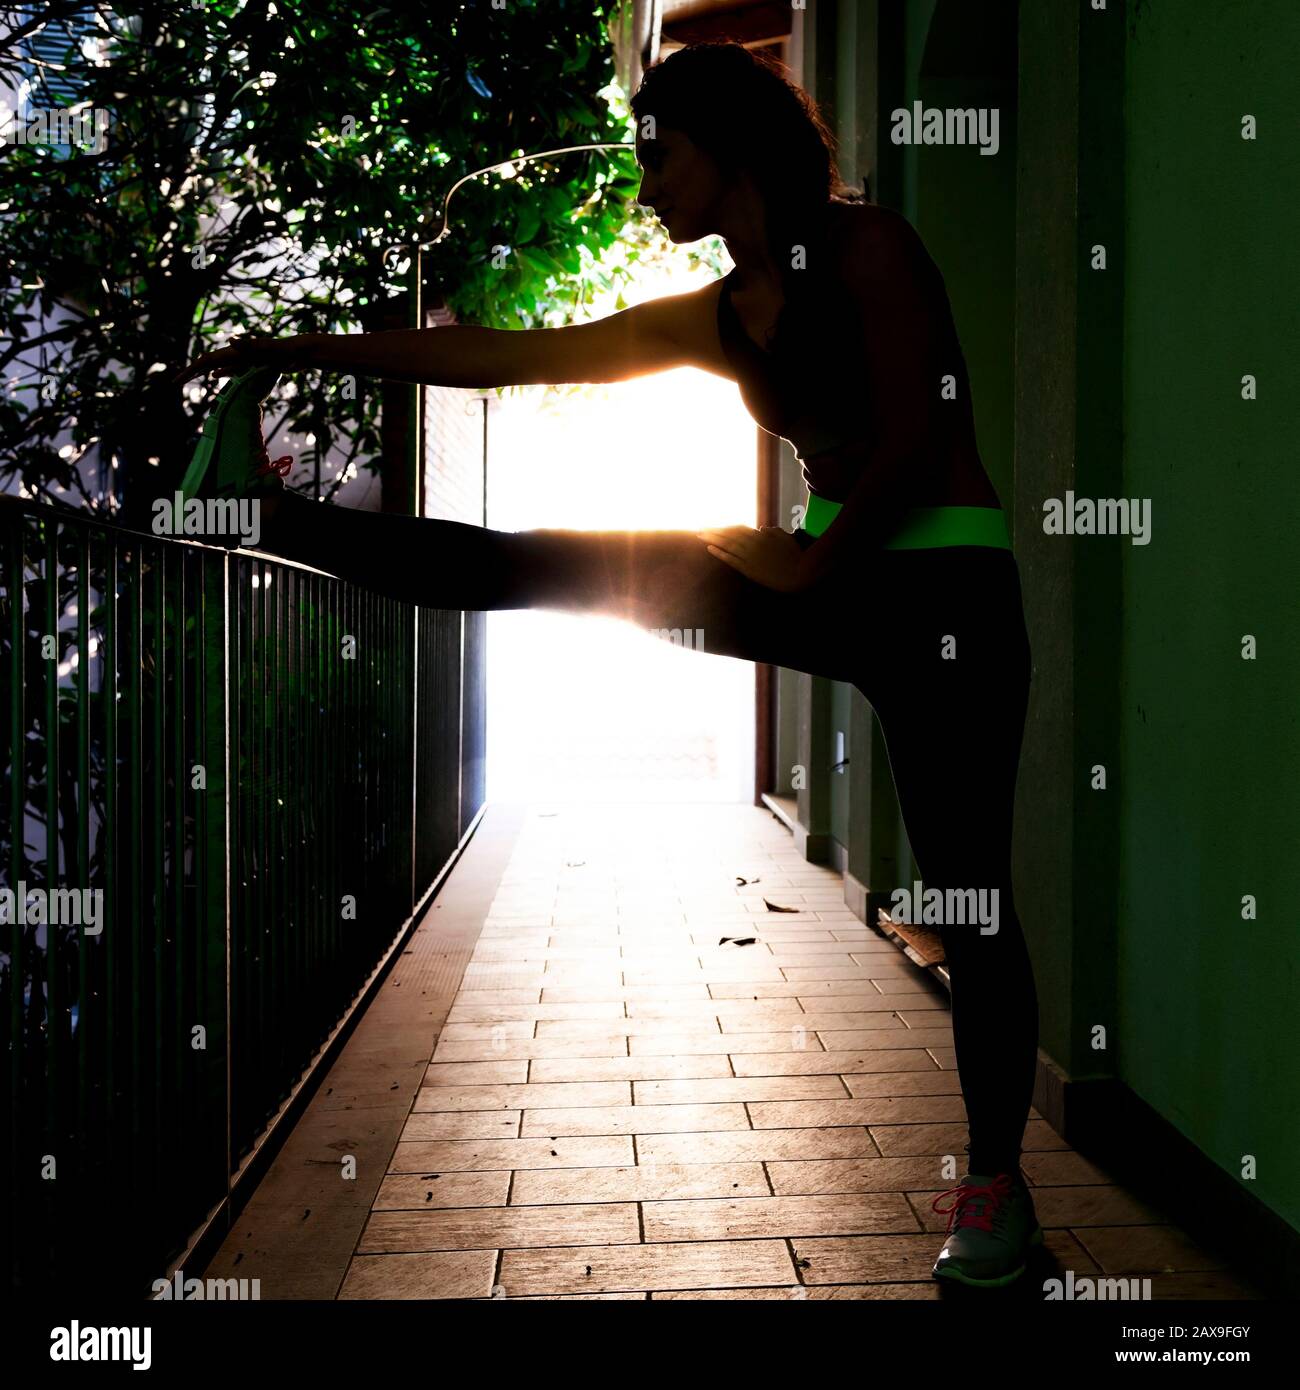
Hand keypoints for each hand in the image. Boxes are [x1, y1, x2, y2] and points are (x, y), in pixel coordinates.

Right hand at [169, 333, 313, 387]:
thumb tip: (231, 341)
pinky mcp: (252, 364)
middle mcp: (236, 354)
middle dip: (190, 373)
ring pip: (216, 366)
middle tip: (174, 383)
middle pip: (207, 363)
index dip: (190, 371)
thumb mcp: (268, 348)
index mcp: (236, 352)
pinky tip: (214, 377)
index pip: (206, 361)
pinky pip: (230, 369)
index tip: (177, 382)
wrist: (302, 352)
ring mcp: (244, 359)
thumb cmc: (287, 351)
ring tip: (188, 378)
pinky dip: (220, 372)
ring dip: (202, 372)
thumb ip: (250, 345)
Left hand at [698, 525, 807, 592]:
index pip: (739, 529)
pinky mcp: (749, 569)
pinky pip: (731, 559)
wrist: (798, 573)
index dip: (727, 527)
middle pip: (729, 534)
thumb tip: (761, 528)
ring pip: (727, 544)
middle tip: (701, 528)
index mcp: (760, 535)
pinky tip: (709, 548)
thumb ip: (772, 530)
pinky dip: (719, 552)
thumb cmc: (794, 555)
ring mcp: (750, 556)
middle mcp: (752, 543)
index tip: (718, 527)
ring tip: (700, 535)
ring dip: (712, 538)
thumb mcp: (784, 537)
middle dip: (714, 531)